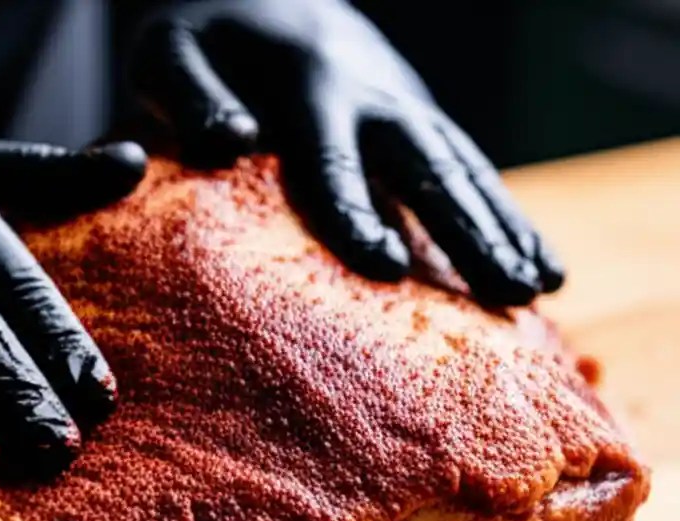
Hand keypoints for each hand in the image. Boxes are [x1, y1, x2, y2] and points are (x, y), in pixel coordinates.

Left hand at [129, 0, 563, 305]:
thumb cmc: (203, 36)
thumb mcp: (171, 52)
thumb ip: (192, 95)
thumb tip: (229, 143)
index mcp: (306, 85)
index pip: (332, 157)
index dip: (355, 210)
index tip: (383, 265)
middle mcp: (371, 95)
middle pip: (426, 166)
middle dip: (466, 230)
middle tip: (504, 293)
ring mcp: (404, 104)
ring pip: (463, 168)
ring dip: (503, 227)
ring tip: (540, 289)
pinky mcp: (418, 118)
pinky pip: (470, 168)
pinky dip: (508, 215)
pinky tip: (539, 264)